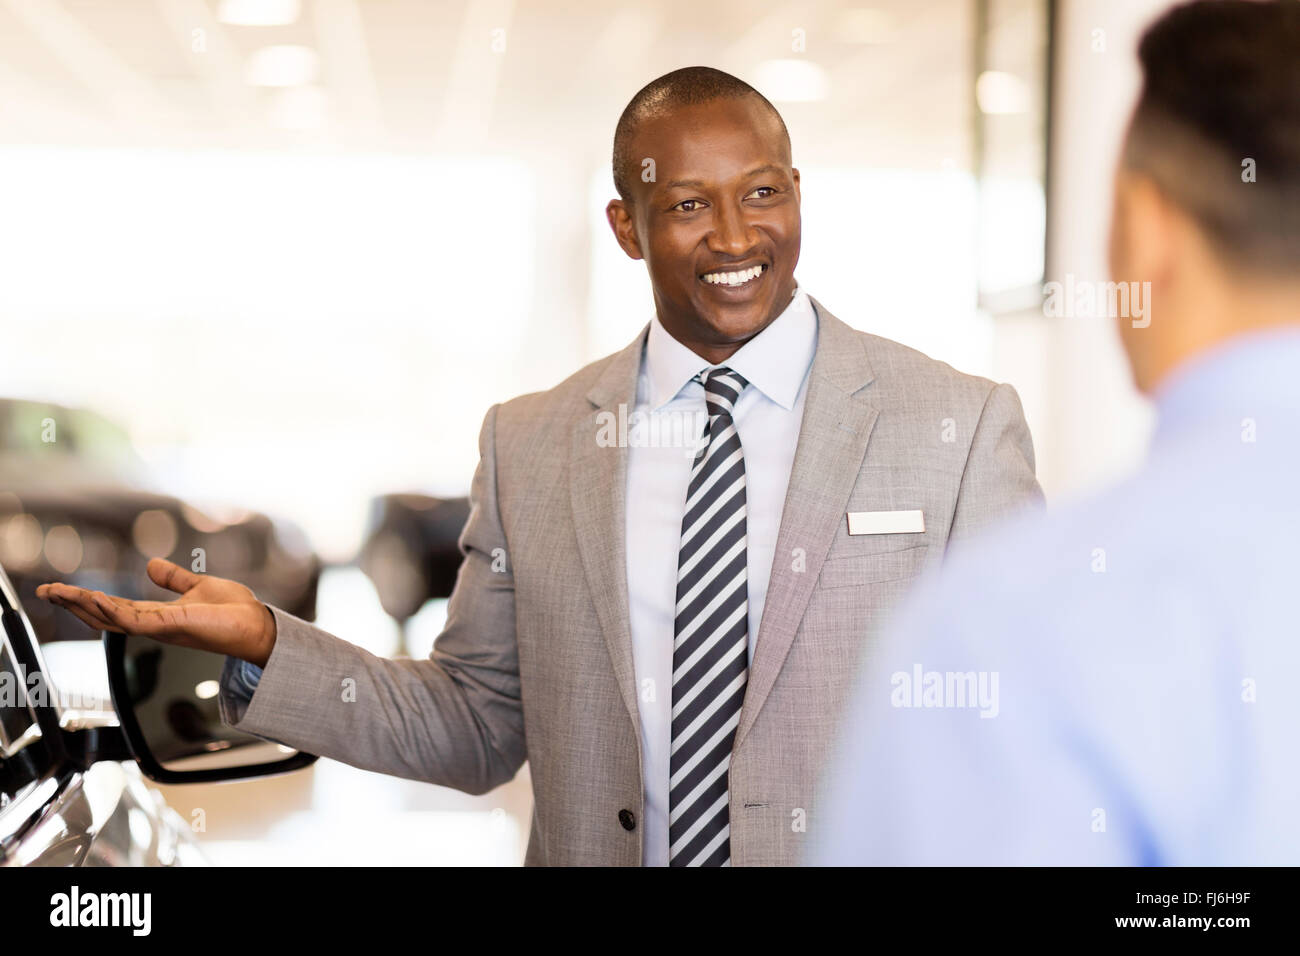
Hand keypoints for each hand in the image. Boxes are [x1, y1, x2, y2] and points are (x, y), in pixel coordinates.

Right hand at [37, 558, 277, 667]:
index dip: (85, 599)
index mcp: (157, 614)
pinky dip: (112, 609)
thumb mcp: (199, 587)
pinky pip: (135, 619)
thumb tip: (151, 565)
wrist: (258, 624)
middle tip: (44, 591)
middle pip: (103, 615)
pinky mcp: (172, 626)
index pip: (112, 607)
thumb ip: (174, 580)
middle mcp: (154, 623)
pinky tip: (94, 597)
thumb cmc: (235, 611)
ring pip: (111, 618)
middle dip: (72, 603)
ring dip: (83, 604)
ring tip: (58, 591)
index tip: (60, 588)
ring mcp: (160, 627)